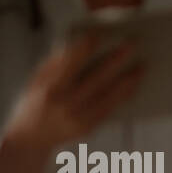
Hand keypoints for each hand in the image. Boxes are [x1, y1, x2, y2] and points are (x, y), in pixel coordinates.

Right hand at [4, 34, 143, 154]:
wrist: (30, 138)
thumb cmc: (33, 103)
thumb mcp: (35, 80)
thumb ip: (54, 64)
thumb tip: (73, 45)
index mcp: (50, 88)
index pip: (70, 63)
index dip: (84, 48)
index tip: (99, 34)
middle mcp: (65, 103)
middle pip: (96, 79)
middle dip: (115, 61)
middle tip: (131, 46)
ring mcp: (78, 118)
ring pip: (108, 96)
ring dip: (127, 81)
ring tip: (141, 68)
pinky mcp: (88, 128)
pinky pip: (110, 110)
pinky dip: (123, 97)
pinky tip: (133, 86)